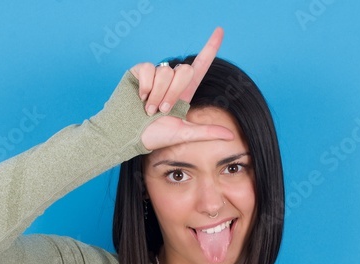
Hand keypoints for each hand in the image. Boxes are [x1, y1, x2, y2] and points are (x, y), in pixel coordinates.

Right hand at [130, 27, 234, 150]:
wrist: (129, 135)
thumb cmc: (155, 136)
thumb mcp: (184, 133)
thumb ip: (207, 132)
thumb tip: (230, 135)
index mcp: (184, 91)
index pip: (200, 65)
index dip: (210, 48)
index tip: (220, 30)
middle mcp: (171, 80)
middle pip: (185, 70)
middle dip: (174, 93)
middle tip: (162, 110)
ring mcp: (155, 74)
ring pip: (166, 72)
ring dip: (157, 94)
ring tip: (148, 109)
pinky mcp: (139, 71)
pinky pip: (149, 69)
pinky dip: (146, 86)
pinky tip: (140, 97)